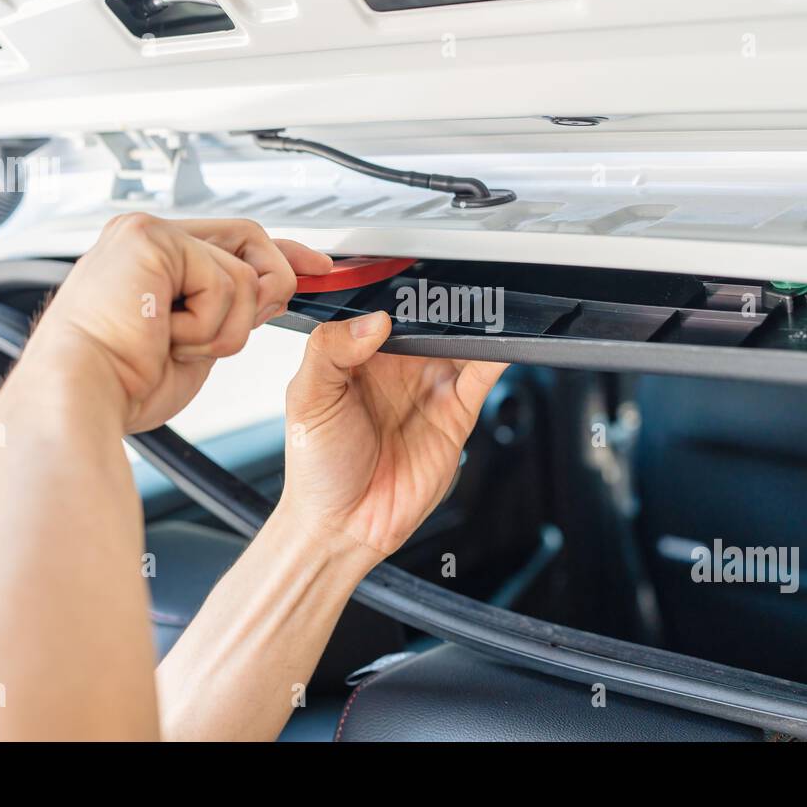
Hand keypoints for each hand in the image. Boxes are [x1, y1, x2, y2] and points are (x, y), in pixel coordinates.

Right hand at [27, 213, 331, 432]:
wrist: (79, 397)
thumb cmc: (121, 382)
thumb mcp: (195, 341)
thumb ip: (227, 308)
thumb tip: (272, 290)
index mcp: (151, 259)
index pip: (233, 240)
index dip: (282, 252)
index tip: (317, 265)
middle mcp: (147, 236)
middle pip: (251, 243)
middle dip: (266, 293)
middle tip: (225, 336)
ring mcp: (147, 231)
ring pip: (245, 273)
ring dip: (224, 329)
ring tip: (173, 343)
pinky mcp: (152, 238)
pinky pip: (225, 281)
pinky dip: (207, 325)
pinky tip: (165, 334)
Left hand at [280, 310, 507, 558]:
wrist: (343, 526)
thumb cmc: (317, 468)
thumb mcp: (307, 399)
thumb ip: (330, 350)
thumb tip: (374, 321)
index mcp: (357, 353)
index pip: (385, 308)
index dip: (399, 292)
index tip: (410, 279)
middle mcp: (397, 366)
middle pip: (430, 319)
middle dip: (445, 300)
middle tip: (451, 288)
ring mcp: (429, 387)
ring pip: (461, 341)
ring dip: (475, 322)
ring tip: (483, 307)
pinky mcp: (456, 414)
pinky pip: (482, 376)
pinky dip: (497, 355)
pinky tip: (500, 341)